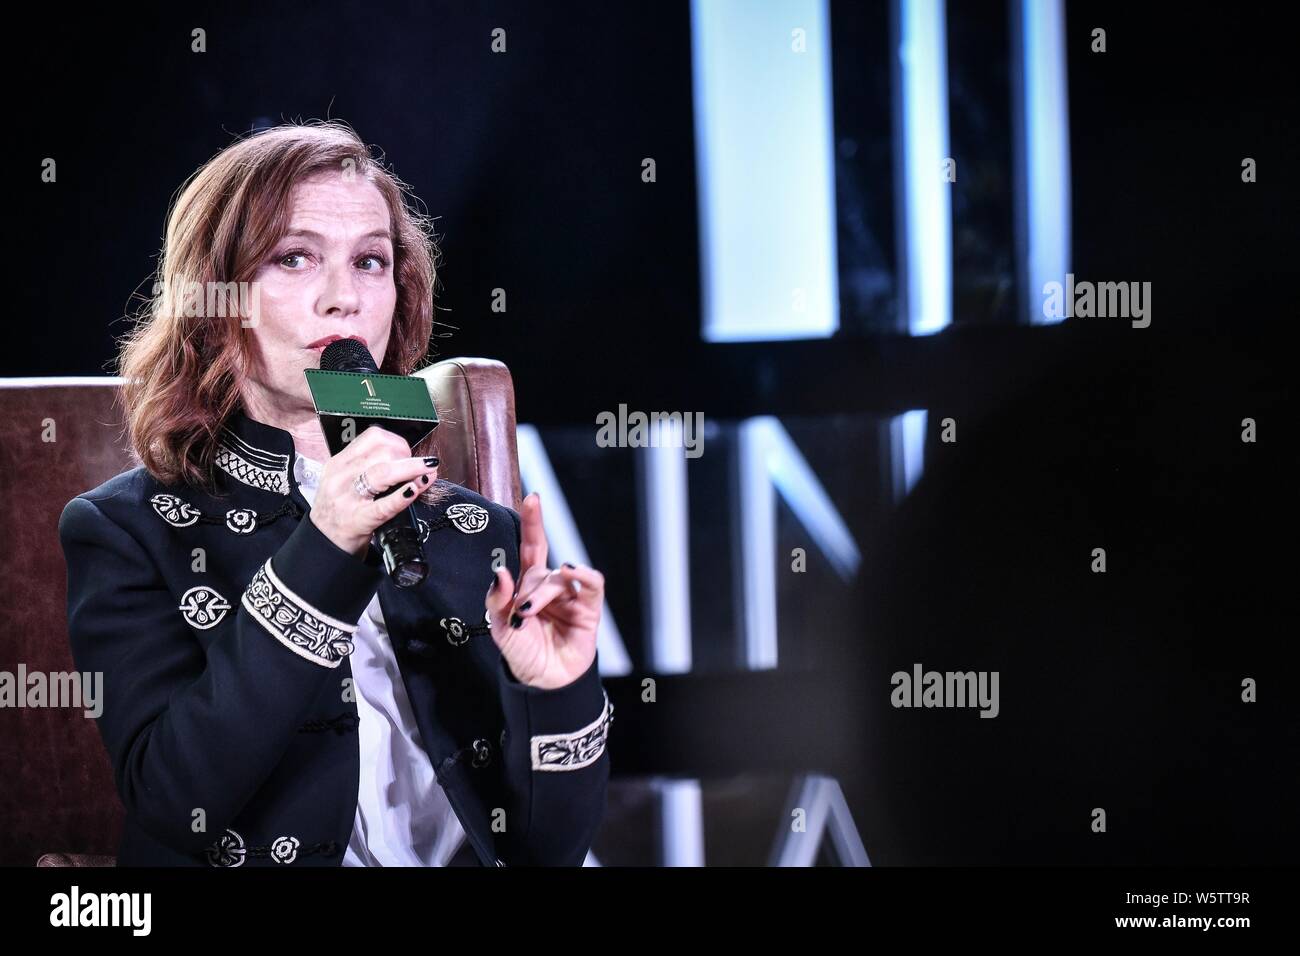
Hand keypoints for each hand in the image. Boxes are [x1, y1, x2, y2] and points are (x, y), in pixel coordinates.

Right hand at [308, 426, 439, 557]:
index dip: (397, 442)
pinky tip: (414, 490)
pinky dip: (402, 497)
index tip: (407, 452)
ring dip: (411, 469)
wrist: (322, 543)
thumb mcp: (344, 481)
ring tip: (427, 470)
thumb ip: (369, 467)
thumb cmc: (338, 510)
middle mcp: (340, 477)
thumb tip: (409, 460)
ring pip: (382, 473)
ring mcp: (348, 500)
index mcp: (339, 463)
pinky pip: (383, 506)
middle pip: (381, 453)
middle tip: (418, 466)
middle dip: (407, 456)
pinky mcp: (357, 521)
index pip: (372, 438)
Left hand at [485, 492, 601, 689]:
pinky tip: (573, 572)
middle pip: (541, 568)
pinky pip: (590, 584)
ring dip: (545, 592)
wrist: (544, 682)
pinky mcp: (589, 608)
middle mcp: (550, 586)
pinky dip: (583, 574)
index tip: (533, 499)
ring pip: (561, 577)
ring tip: (531, 613)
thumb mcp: (500, 627)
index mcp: (528, 585)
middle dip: (530, 587)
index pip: (532, 546)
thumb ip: (497, 599)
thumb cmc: (522, 652)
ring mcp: (571, 596)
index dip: (533, 522)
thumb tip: (500, 571)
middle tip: (521, 613)